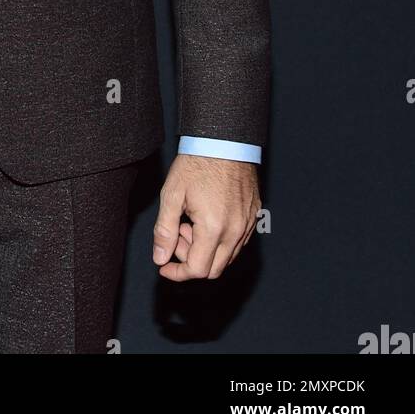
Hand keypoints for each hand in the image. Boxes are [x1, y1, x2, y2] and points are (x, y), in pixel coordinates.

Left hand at [152, 153, 259, 280]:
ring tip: (191, 222)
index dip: (177, 273)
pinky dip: (220, 241)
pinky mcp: (254, 216)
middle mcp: (235, 231)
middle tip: (177, 235)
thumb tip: (160, 258)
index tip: (164, 266)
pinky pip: (238, 242)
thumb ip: (165, 230)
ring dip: (205, 250)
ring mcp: (247, 224)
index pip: (197, 269)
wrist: (224, 140)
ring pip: (227, 257)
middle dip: (190, 260)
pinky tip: (206, 218)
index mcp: (214, 228)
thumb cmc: (197, 163)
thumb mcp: (172, 195)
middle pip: (214, 270)